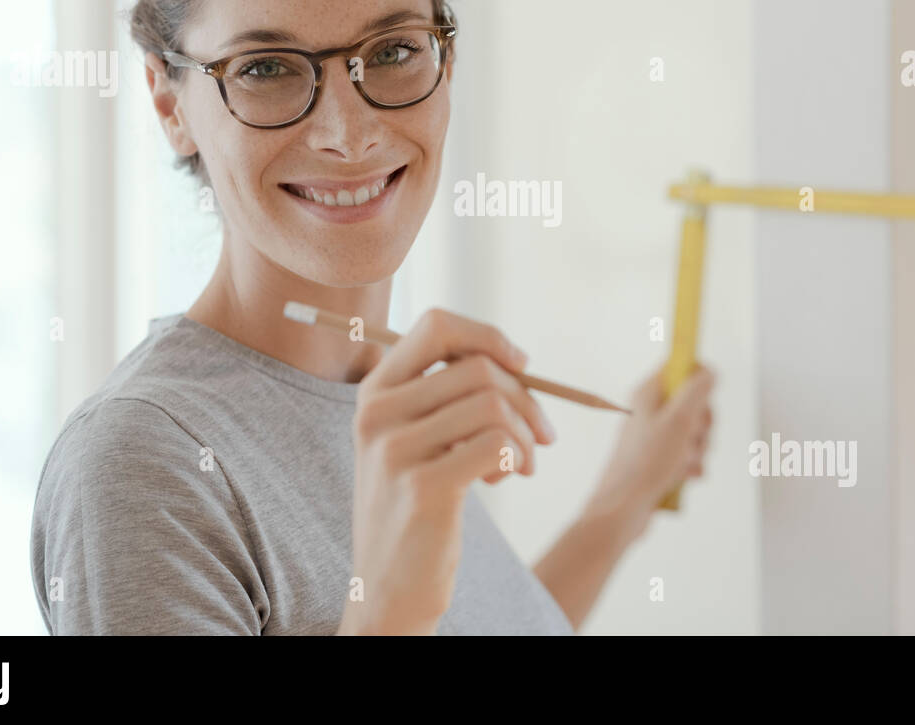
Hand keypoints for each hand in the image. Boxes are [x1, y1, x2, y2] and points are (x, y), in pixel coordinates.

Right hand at [337, 308, 555, 634]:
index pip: (436, 326)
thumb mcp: (412, 441)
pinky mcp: (423, 487)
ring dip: (526, 435)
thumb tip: (515, 361)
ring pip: (494, 404)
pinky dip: (517, 457)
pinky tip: (505, 479)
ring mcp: (395, 449)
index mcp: (374, 391)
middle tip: (541, 434)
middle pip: (477, 366)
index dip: (489, 336)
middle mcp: (377, 413)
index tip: (521, 365)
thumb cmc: (412, 509)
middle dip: (526, 397)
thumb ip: (444, 396)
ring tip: (523, 464)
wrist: (385, 588)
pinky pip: (497, 444)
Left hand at [584, 363, 715, 544]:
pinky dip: (691, 465)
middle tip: (693, 438)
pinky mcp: (658, 459)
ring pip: (693, 431)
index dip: (699, 378)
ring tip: (686, 463)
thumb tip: (708, 370)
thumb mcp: (679, 420)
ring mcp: (654, 436)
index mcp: (648, 393)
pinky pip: (686, 454)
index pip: (679, 367)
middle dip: (702, 424)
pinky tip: (686, 477)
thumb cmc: (647, 463)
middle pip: (693, 402)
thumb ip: (696, 390)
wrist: (624, 507)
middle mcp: (649, 411)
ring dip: (698, 449)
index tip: (706, 398)